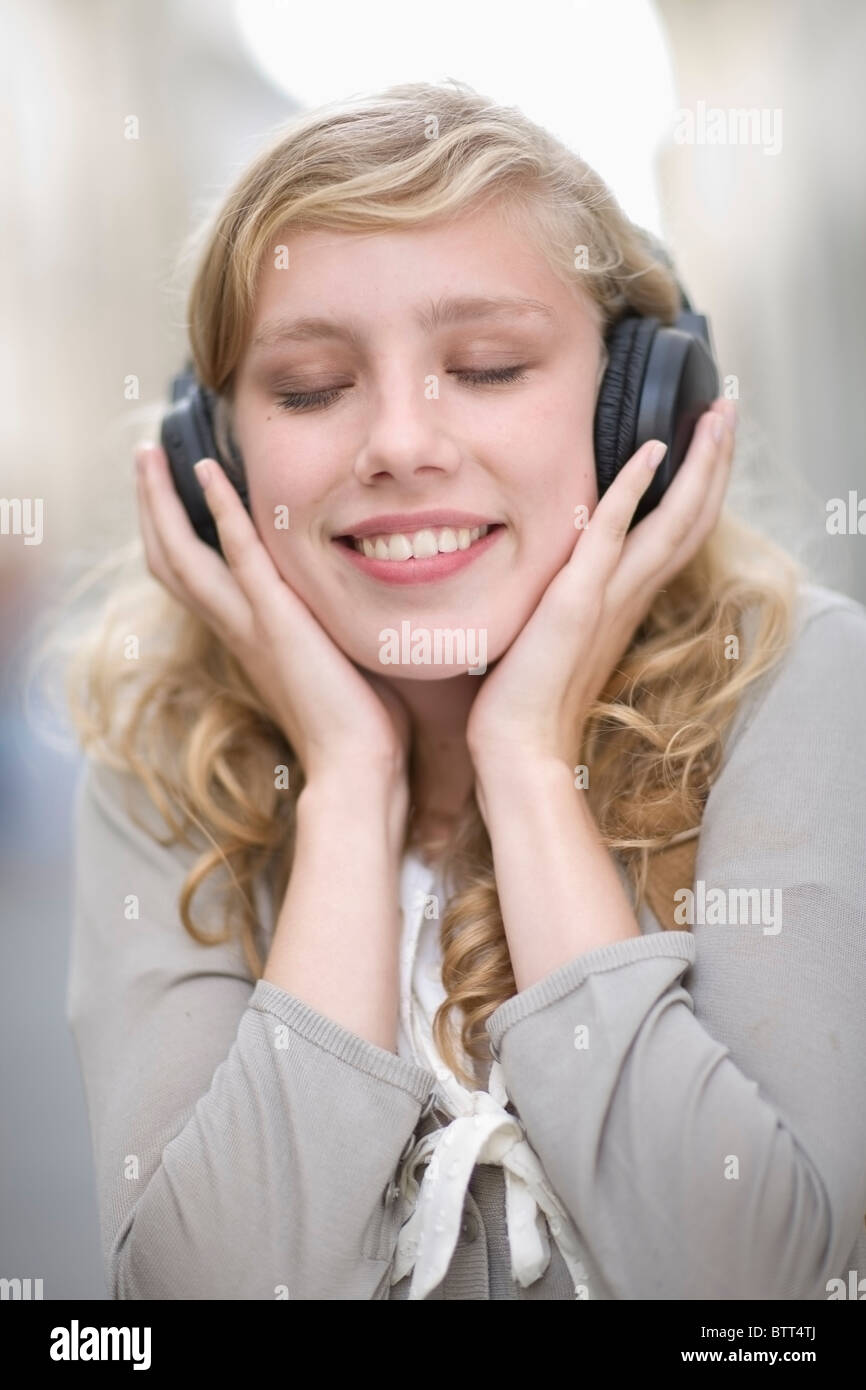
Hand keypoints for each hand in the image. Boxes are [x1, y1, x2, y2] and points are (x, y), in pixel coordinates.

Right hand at [133, 444, 411, 789]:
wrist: (356, 769)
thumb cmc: (357, 730)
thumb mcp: (332, 666)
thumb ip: (324, 633)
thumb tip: (346, 610)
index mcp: (246, 640)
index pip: (194, 580)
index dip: (175, 537)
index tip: (171, 496)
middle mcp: (236, 630)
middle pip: (169, 561)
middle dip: (150, 508)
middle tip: (141, 458)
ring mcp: (251, 624)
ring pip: (183, 555)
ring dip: (162, 500)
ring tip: (149, 453)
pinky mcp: (276, 619)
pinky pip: (239, 552)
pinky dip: (220, 508)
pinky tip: (207, 470)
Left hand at [466, 398, 736, 775]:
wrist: (519, 746)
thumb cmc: (529, 699)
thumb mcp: (559, 636)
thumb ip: (573, 601)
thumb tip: (567, 577)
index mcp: (627, 602)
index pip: (678, 533)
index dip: (700, 487)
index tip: (708, 442)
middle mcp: (631, 595)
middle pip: (693, 518)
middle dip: (716, 461)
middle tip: (730, 409)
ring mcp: (610, 596)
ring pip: (673, 520)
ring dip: (699, 464)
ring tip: (716, 416)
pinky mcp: (578, 599)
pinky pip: (612, 532)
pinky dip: (634, 489)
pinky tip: (650, 451)